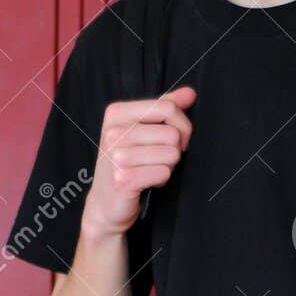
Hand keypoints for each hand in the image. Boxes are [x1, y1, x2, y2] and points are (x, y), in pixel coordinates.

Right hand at [84, 86, 195, 236]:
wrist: (106, 201)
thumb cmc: (127, 162)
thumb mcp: (141, 129)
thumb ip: (165, 108)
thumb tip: (189, 93)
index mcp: (117, 113)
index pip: (167, 107)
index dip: (181, 125)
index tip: (175, 138)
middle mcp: (113, 132)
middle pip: (172, 133)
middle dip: (174, 150)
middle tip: (157, 158)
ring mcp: (116, 156)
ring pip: (171, 154)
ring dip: (167, 166)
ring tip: (149, 169)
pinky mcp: (123, 179)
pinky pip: (163, 173)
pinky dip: (161, 179)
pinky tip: (146, 181)